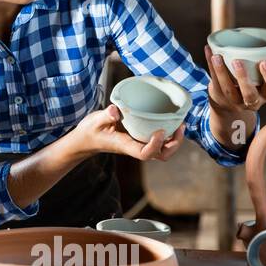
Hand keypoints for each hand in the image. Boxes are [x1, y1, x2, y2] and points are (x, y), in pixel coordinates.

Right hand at [68, 104, 185, 161]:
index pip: (145, 154)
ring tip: (180, 123)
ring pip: (163, 150)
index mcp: (125, 146)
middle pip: (161, 155)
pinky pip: (159, 142)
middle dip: (174, 144)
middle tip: (180, 126)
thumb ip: (105, 115)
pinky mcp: (139, 139)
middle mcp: (135, 147)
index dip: (156, 145)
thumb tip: (116, 110)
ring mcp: (139, 144)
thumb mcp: (94, 121)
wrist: (86, 140)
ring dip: (174, 140)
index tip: (159, 130)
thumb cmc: (90, 132)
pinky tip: (170, 120)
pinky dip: (168, 134)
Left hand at [205, 33, 265, 117]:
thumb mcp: (264, 74)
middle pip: (248, 94)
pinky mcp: (219, 97)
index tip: (264, 61)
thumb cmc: (252, 81)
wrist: (229, 104)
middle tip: (237, 61)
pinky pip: (214, 82)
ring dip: (222, 72)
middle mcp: (251, 102)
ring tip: (217, 56)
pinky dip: (210, 66)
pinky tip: (209, 51)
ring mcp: (234, 102)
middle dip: (243, 78)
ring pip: (228, 89)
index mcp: (265, 94)